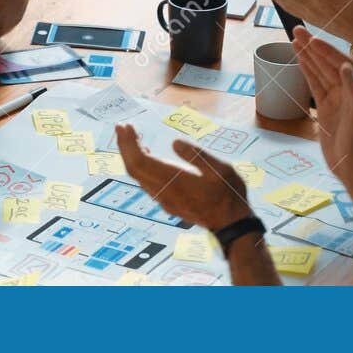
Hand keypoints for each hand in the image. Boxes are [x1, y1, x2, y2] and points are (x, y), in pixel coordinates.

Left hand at [115, 123, 251, 230]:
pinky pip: (146, 182)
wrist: (230, 225)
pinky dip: (140, 166)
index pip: (141, 161)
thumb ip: (196, 155)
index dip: (129, 143)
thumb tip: (175, 142)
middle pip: (134, 168)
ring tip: (131, 137)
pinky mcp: (168, 202)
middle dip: (124, 146)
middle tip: (121, 127)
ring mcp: (164, 199)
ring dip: (131, 156)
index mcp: (174, 180)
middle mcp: (164, 191)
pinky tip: (147, 156)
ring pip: (138, 177)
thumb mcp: (220, 169)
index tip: (126, 126)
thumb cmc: (228, 195)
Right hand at [292, 27, 352, 180]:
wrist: (352, 166)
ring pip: (319, 70)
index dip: (326, 50)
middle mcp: (348, 88)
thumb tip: (346, 66)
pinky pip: (314, 83)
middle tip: (297, 29)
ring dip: (307, 54)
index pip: (340, 62)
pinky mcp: (325, 106)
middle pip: (328, 61)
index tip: (311, 39)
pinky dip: (306, 69)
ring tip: (294, 38)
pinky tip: (299, 58)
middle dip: (313, 46)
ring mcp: (336, 96)